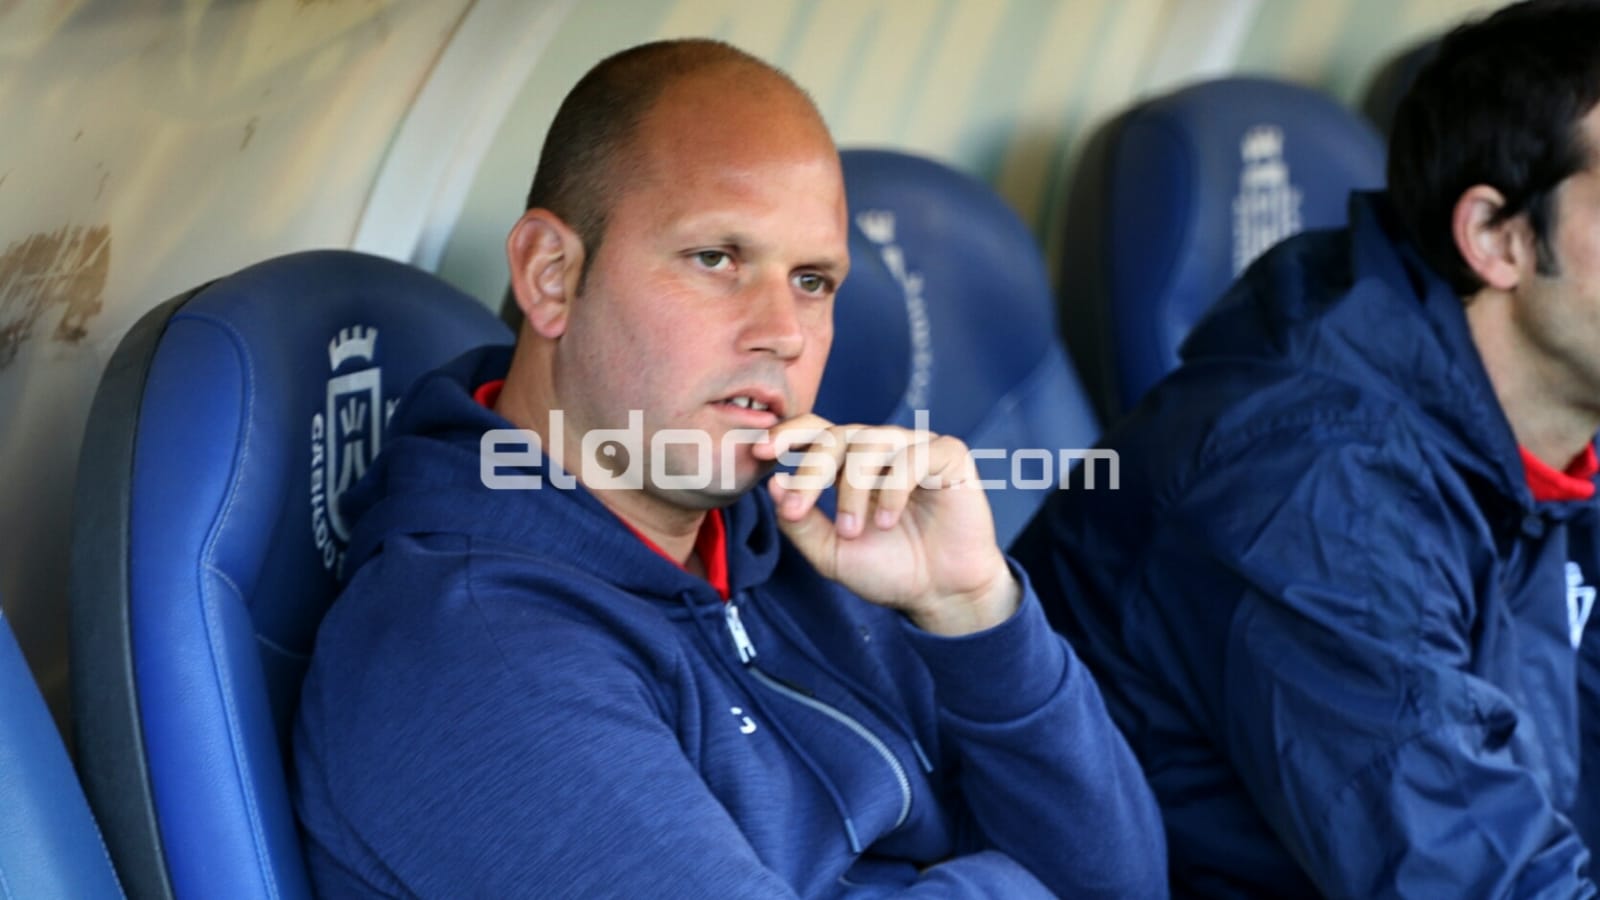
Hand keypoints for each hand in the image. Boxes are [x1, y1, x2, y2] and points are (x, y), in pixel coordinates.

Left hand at [752, 415, 1018, 635]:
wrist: (941, 594)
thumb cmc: (889, 570)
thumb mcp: (830, 552)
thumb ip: (799, 522)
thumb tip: (772, 483)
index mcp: (851, 464)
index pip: (816, 430)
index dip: (788, 434)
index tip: (760, 453)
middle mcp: (882, 448)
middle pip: (835, 437)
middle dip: (809, 472)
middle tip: (797, 509)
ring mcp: (915, 448)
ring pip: (870, 444)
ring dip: (852, 489)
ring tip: (854, 531)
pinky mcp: (948, 456)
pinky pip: (913, 456)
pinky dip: (893, 488)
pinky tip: (887, 521)